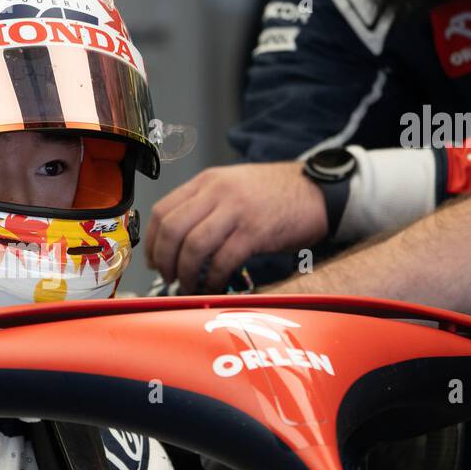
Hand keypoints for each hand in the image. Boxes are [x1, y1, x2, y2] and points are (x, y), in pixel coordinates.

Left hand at [145, 161, 328, 293]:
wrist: (318, 192)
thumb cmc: (274, 195)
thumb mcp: (233, 188)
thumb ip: (205, 207)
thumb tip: (176, 243)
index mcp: (207, 181)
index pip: (163, 210)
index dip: (152, 242)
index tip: (154, 261)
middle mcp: (218, 192)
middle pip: (172, 229)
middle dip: (164, 260)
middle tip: (167, 278)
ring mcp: (237, 210)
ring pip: (193, 246)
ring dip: (185, 273)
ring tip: (188, 286)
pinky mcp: (256, 231)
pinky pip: (223, 261)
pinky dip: (212, 279)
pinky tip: (212, 288)